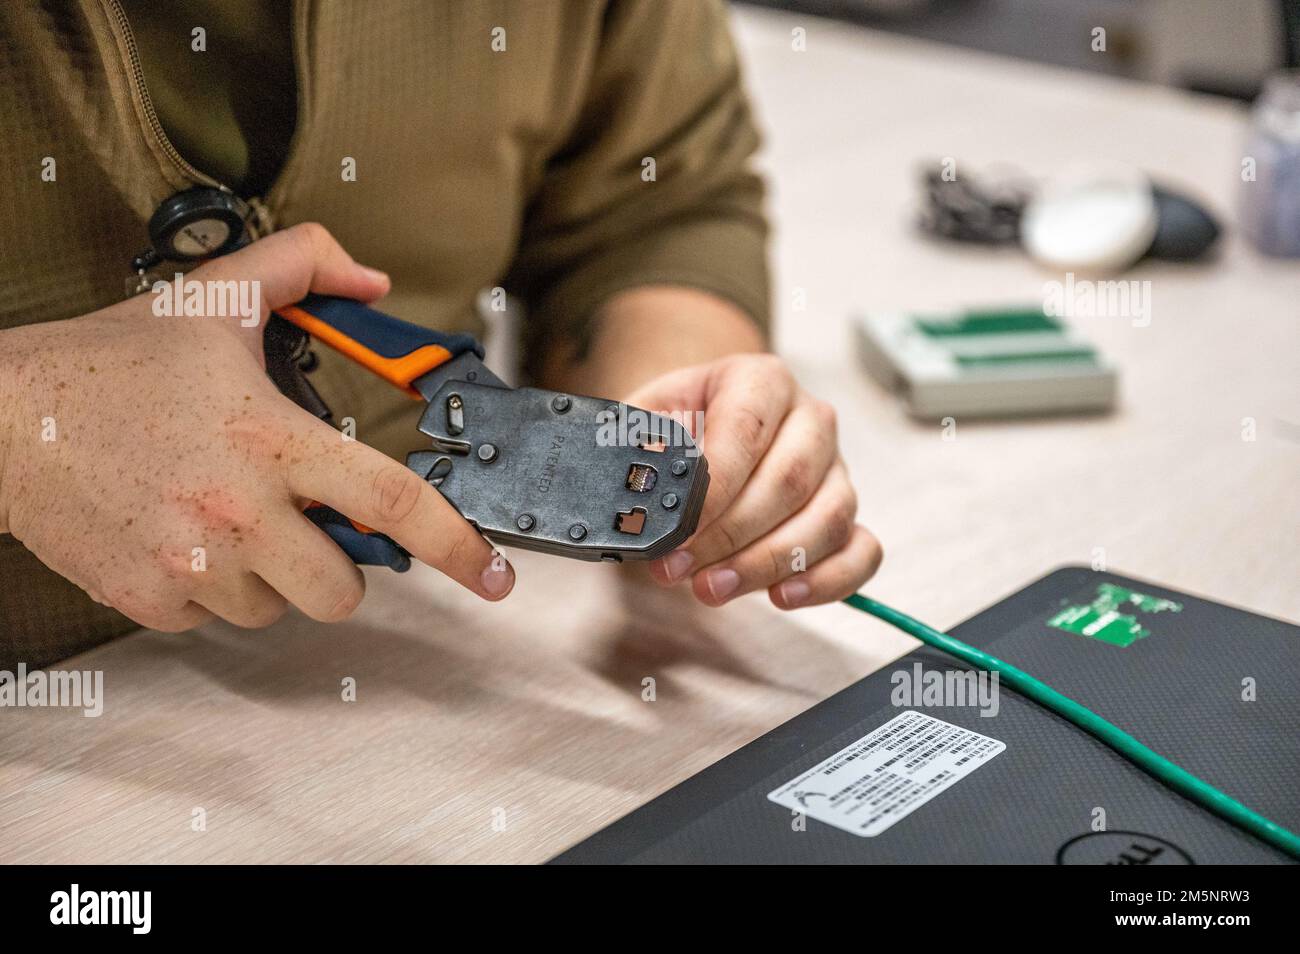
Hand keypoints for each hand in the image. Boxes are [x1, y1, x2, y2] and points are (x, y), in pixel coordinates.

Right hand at [0, 223, 512, 631]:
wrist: (1, 419)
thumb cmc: (109, 365)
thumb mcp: (215, 296)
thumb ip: (302, 266)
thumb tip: (370, 279)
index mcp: (273, 439)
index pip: (391, 502)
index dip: (457, 546)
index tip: (493, 575)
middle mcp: (240, 510)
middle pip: (341, 589)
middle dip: (338, 568)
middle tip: (302, 525)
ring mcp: (193, 562)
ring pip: (276, 608)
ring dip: (267, 574)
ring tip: (219, 513)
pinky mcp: (151, 599)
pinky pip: (214, 618)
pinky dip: (210, 587)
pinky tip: (177, 532)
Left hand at [626, 353, 881, 608]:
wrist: (700, 435)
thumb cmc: (675, 428)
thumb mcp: (644, 420)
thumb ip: (637, 442)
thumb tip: (639, 476)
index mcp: (760, 380)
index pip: (747, 428)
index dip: (715, 485)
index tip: (679, 527)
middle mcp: (810, 419)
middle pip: (790, 480)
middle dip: (731, 534)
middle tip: (679, 568)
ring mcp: (836, 469)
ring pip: (828, 519)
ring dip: (768, 563)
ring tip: (711, 588)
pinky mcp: (848, 515)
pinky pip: (861, 551)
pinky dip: (827, 581)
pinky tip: (781, 596)